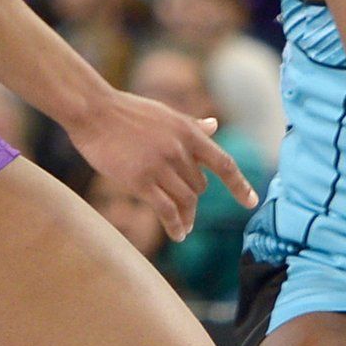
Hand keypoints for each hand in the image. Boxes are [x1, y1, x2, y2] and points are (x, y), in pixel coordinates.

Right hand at [67, 91, 258, 241]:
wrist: (94, 111)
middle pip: (200, 187)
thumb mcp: (166, 114)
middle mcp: (180, 149)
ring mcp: (161, 165)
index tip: (251, 202)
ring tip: (185, 229)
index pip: (224, 163)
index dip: (239, 185)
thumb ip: (191, 125)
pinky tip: (177, 234)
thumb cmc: (127, 112)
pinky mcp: (141, 180)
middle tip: (186, 212)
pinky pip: (166, 210)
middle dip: (194, 200)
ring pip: (186, 200)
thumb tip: (214, 125)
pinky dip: (175, 225)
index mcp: (188, 131)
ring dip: (187, 217)